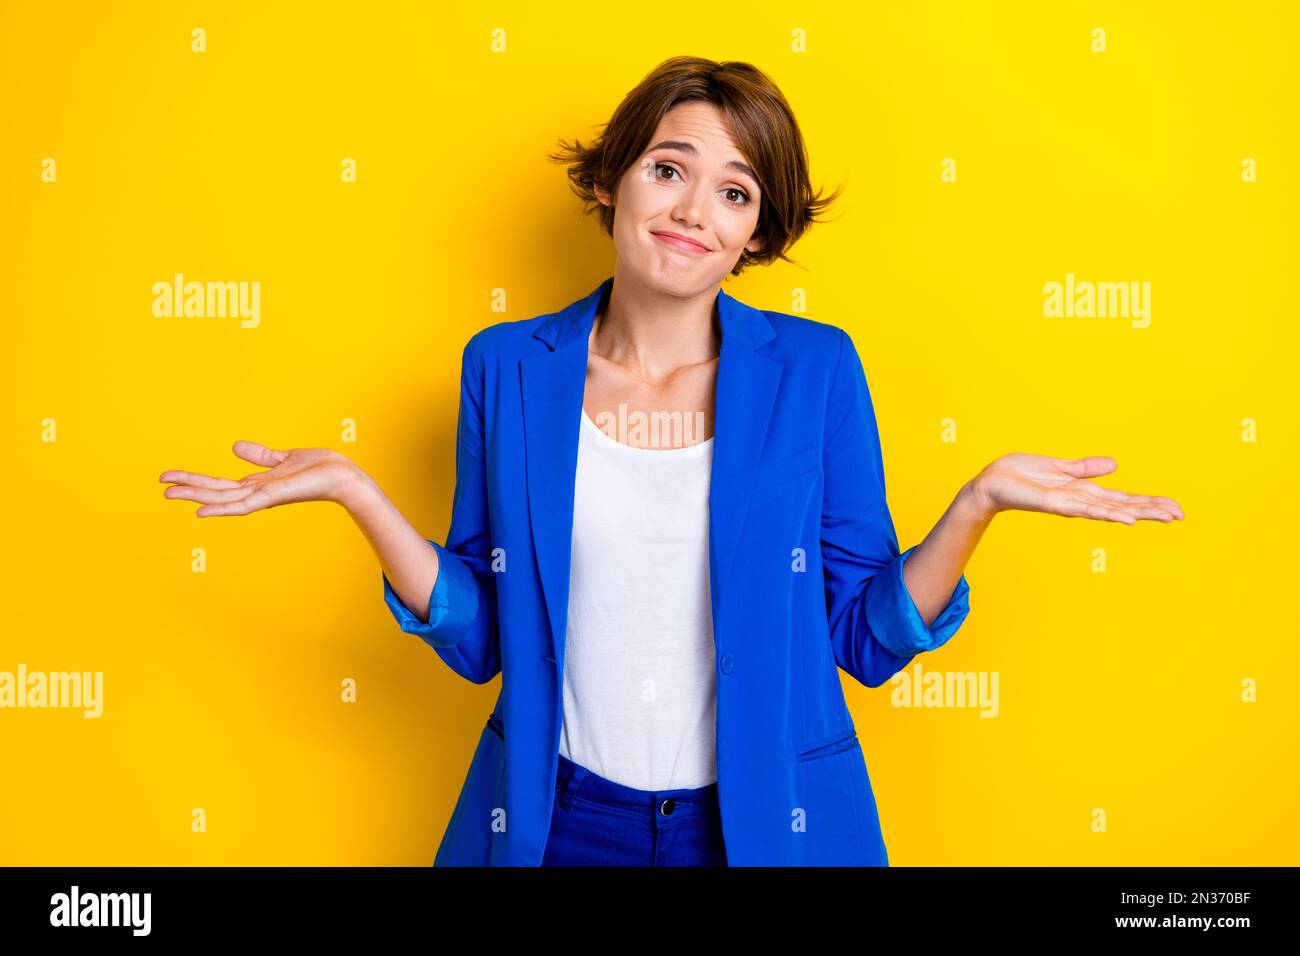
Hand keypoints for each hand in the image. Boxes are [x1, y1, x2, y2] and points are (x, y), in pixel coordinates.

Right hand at [160, 441, 359, 516]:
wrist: (344, 476)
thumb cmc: (320, 468)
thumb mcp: (284, 457)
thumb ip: (260, 456)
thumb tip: (234, 446)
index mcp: (257, 484)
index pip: (218, 484)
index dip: (194, 479)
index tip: (169, 476)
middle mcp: (256, 493)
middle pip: (215, 491)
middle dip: (188, 488)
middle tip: (160, 486)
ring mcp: (263, 497)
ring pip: (222, 498)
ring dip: (196, 496)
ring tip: (170, 494)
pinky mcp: (273, 497)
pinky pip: (242, 505)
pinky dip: (221, 509)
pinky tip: (201, 511)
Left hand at [969, 454, 1183, 525]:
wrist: (991, 483)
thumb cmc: (1020, 476)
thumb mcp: (1060, 468)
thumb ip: (1085, 468)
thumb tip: (1115, 465)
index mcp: (1083, 492)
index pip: (1123, 499)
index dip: (1148, 503)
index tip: (1175, 507)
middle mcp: (1080, 501)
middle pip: (1122, 507)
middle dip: (1151, 510)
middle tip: (1181, 515)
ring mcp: (1068, 504)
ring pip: (1109, 510)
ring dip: (1136, 514)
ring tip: (1163, 517)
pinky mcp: (1052, 503)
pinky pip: (1082, 509)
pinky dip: (1104, 514)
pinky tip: (1123, 519)